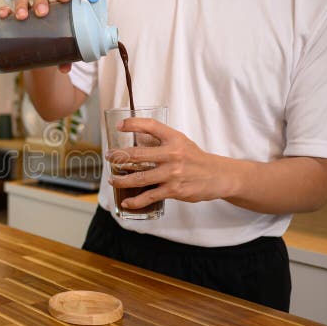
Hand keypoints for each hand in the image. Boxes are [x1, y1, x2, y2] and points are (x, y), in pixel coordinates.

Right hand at [0, 0, 73, 72]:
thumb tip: (65, 68)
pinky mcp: (12, 18)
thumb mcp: (59, 51)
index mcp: (56, 9)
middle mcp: (40, 6)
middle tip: (41, 13)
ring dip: (22, 6)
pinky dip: (4, 11)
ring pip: (23, 0)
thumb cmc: (51, 44)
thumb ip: (65, 58)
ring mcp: (26, 11)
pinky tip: (3, 15)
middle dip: (40, 1)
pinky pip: (7, 11)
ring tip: (21, 16)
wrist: (37, 51)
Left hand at [107, 118, 235, 209]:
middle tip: (109, 157)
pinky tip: (126, 201)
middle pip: (137, 154)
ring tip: (112, 180)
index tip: (119, 126)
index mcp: (174, 138)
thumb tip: (135, 140)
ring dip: (121, 180)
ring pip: (139, 177)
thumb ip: (161, 141)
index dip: (132, 123)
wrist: (217, 176)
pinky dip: (135, 201)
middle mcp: (173, 154)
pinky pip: (149, 196)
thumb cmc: (195, 158)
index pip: (150, 125)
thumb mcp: (181, 142)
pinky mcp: (174, 190)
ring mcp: (172, 173)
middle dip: (118, 156)